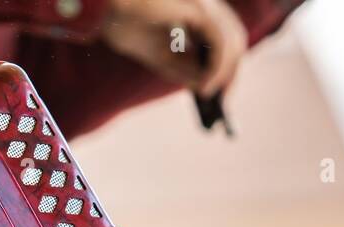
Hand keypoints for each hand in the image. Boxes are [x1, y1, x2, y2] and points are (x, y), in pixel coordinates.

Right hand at [100, 0, 247, 96]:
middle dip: (231, 72)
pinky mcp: (198, 9)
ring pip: (231, 40)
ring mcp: (204, 3)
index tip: (222, 92)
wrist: (108, 11)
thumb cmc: (129, 25)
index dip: (227, 65)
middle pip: (234, 38)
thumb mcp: (162, 57)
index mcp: (198, 10)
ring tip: (209, 95)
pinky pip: (219, 42)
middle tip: (221, 100)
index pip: (225, 37)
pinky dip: (217, 67)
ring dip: (224, 73)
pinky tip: (207, 86)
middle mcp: (206, 3)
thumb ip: (185, 69)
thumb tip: (207, 87)